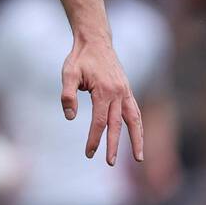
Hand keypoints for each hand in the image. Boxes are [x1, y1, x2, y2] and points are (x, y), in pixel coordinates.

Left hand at [60, 40, 143, 164]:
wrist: (95, 41)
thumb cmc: (80, 58)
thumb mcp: (68, 73)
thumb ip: (67, 95)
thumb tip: (70, 117)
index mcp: (104, 91)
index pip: (99, 121)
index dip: (94, 139)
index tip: (89, 153)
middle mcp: (119, 93)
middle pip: (117, 125)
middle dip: (113, 145)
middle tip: (109, 163)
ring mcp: (126, 91)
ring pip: (134, 120)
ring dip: (137, 139)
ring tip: (138, 158)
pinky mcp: (127, 90)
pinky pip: (135, 111)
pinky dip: (138, 126)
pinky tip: (138, 137)